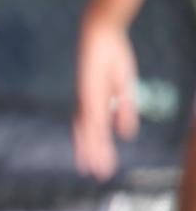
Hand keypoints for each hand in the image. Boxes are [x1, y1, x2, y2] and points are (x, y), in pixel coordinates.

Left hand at [74, 15, 138, 179]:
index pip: (91, 131)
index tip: (95, 167)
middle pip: (87, 134)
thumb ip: (124, 112)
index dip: (93, 149)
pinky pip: (93, 111)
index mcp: (93, 103)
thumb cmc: (112, 59)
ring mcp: (86, 97)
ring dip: (92, 147)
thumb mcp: (123, 90)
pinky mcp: (89, 89)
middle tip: (95, 175)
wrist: (102, 35)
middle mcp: (86, 103)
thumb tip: (125, 135)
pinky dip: (95, 126)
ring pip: (88, 128)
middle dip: (92, 154)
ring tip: (96, 166)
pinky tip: (100, 139)